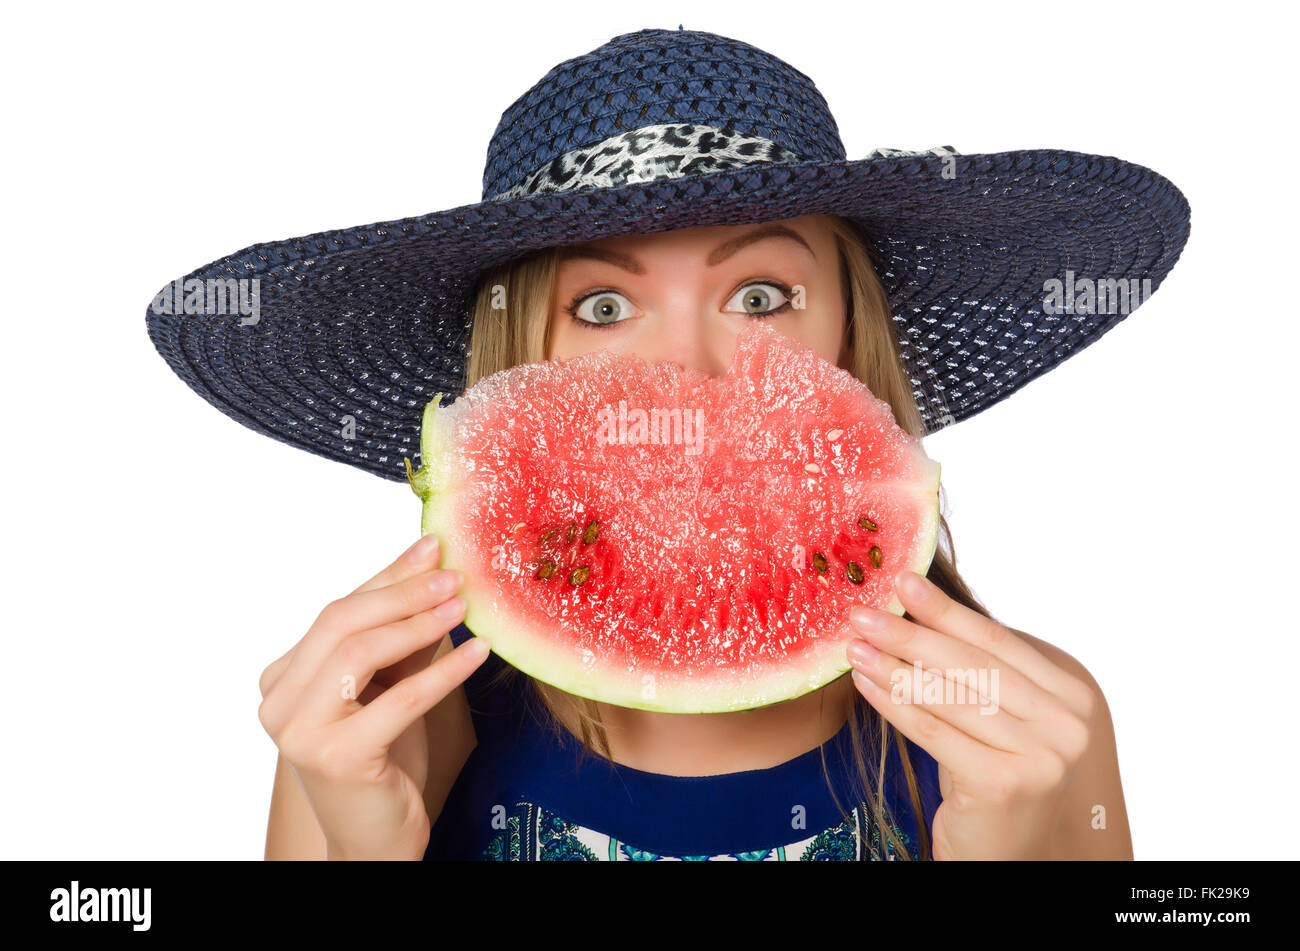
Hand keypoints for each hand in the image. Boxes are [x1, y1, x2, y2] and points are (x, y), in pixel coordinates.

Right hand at [257, 533, 490, 859]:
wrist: (377, 836)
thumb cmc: (384, 758)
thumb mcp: (390, 686)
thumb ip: (402, 637)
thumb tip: (434, 571)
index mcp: (282, 677)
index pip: (338, 611)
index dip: (388, 576)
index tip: (432, 547)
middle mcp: (277, 700)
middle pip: (341, 623)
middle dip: (403, 593)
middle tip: (454, 576)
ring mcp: (299, 731)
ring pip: (359, 653)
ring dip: (419, 624)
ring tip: (463, 608)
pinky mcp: (334, 757)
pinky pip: (399, 698)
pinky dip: (444, 672)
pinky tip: (478, 654)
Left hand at [845, 570, 1096, 859]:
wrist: (1004, 854)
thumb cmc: (993, 779)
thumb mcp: (998, 719)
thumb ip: (978, 671)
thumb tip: (914, 608)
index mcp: (1074, 697)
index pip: (997, 642)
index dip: (946, 610)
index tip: (903, 581)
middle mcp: (1069, 726)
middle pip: (971, 665)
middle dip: (909, 633)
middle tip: (861, 611)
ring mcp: (1042, 757)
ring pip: (948, 696)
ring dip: (893, 666)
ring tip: (853, 645)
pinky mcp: (1005, 784)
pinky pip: (933, 731)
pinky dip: (893, 703)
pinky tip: (864, 684)